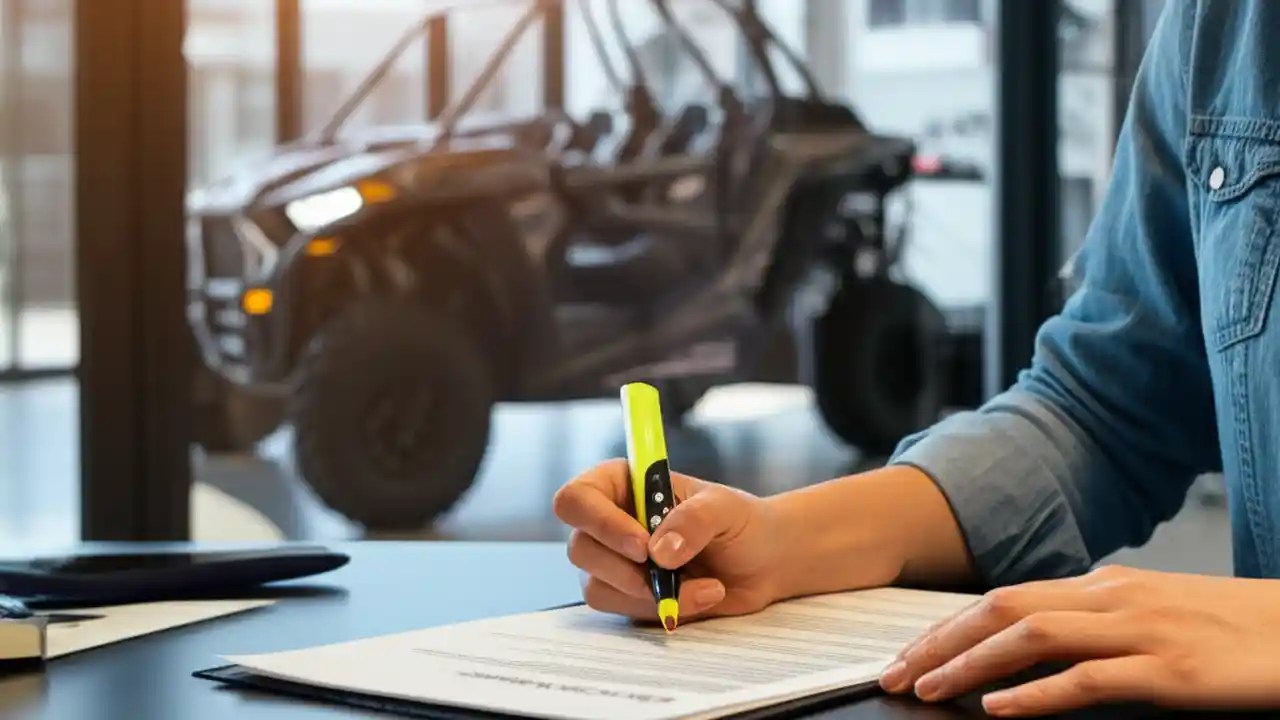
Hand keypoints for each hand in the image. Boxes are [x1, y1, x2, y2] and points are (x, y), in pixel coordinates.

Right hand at [553, 459, 784, 622]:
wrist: (763, 563)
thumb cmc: (741, 522)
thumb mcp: (724, 508)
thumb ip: (694, 521)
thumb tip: (659, 552)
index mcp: (622, 485)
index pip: (577, 499)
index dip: (599, 523)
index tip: (641, 545)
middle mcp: (610, 522)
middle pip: (580, 548)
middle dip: (625, 569)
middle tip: (669, 570)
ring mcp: (615, 563)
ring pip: (597, 587)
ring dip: (650, 593)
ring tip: (703, 585)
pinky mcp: (629, 596)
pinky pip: (625, 611)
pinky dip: (664, 608)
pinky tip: (701, 596)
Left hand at [879, 566, 1279, 716]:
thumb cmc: (1233, 632)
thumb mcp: (1153, 619)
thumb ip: (1095, 629)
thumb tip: (1032, 653)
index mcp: (1105, 587)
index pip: (1006, 599)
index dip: (950, 626)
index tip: (908, 653)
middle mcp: (1113, 599)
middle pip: (1003, 608)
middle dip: (939, 641)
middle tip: (892, 673)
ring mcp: (1142, 631)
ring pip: (1032, 636)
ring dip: (970, 664)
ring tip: (927, 689)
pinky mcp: (1171, 671)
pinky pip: (1090, 679)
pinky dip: (1037, 693)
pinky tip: (999, 708)